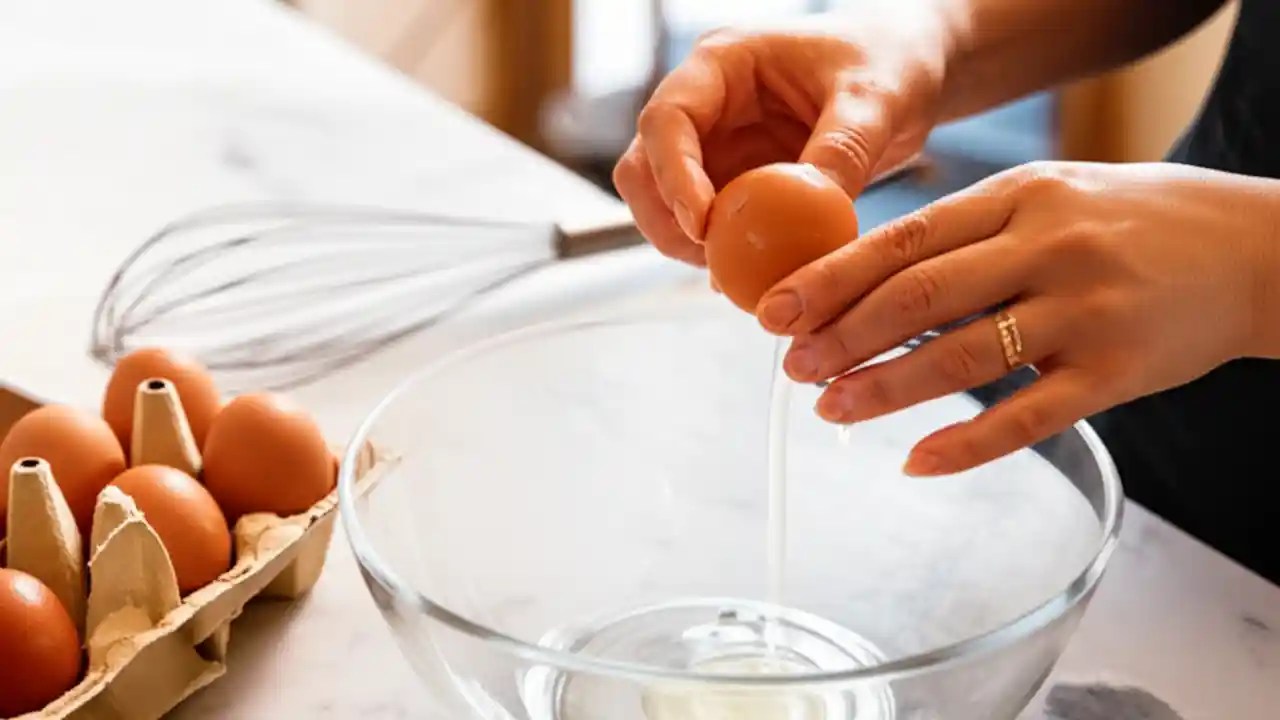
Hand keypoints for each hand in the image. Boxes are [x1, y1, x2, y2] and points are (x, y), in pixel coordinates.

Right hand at [612, 8, 951, 266]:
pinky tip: (764, 277)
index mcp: (723, 65)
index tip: (703, 224)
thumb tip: (813, 214)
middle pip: (644, 169)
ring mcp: (714, 150)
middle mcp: (705, 107)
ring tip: (744, 273)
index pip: (667, 120)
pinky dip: (725, 259)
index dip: (672, 176)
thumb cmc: (889, 62)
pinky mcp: (734, 187)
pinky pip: (710, 231)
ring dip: (691, 248)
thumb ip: (841, 151)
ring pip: (665, 208)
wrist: (908, 75)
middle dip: (667, 221)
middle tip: (715, 261)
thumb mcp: (875, 100)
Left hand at [756, 161, 1279, 475]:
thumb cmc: (1137, 221)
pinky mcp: (1117, 371)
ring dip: (886, 388)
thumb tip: (866, 273)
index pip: (905, 239)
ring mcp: (1084, 310)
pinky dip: (967, 444)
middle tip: (793, 365)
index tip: (776, 309)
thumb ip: (972, 229)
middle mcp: (1047, 247)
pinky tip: (917, 461)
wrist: (1258, 247)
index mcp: (1020, 196)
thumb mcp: (1052, 194)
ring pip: (964, 357)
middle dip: (843, 334)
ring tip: (831, 407)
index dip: (831, 277)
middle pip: (920, 296)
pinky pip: (1028, 416)